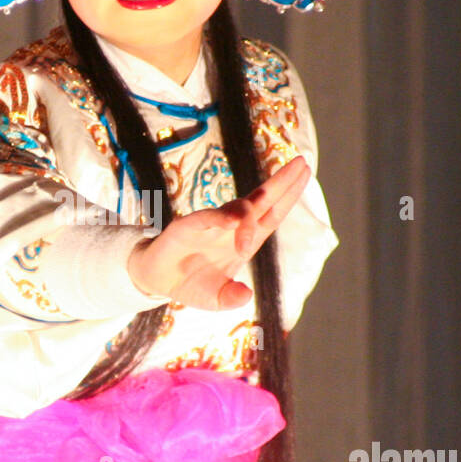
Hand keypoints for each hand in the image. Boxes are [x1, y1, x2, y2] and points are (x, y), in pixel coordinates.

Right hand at [127, 155, 310, 310]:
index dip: (289, 196)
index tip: (304, 173)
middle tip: (300, 162)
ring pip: (236, 209)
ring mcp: (210, 224)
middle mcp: (231, 227)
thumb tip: (246, 295)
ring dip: (250, 212)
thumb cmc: (191, 283)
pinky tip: (233, 219)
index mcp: (244, 241)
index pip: (272, 214)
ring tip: (257, 213)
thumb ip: (231, 298)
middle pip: (261, 201)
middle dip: (281, 183)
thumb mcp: (216, 298)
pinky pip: (207, 217)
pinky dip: (220, 217)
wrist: (156, 279)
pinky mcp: (186, 227)